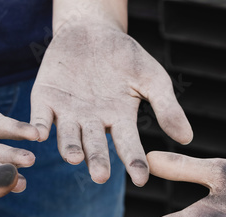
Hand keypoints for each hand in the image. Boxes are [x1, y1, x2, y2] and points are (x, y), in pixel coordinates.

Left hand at [30, 20, 191, 184]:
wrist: (91, 29)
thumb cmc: (125, 56)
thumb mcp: (152, 78)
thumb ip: (167, 107)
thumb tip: (187, 138)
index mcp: (120, 120)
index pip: (128, 145)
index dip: (134, 162)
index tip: (142, 178)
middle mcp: (93, 123)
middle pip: (96, 146)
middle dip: (98, 160)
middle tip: (100, 175)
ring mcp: (67, 113)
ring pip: (68, 136)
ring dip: (70, 148)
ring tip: (74, 158)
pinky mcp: (45, 100)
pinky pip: (40, 118)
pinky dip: (38, 127)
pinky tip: (38, 135)